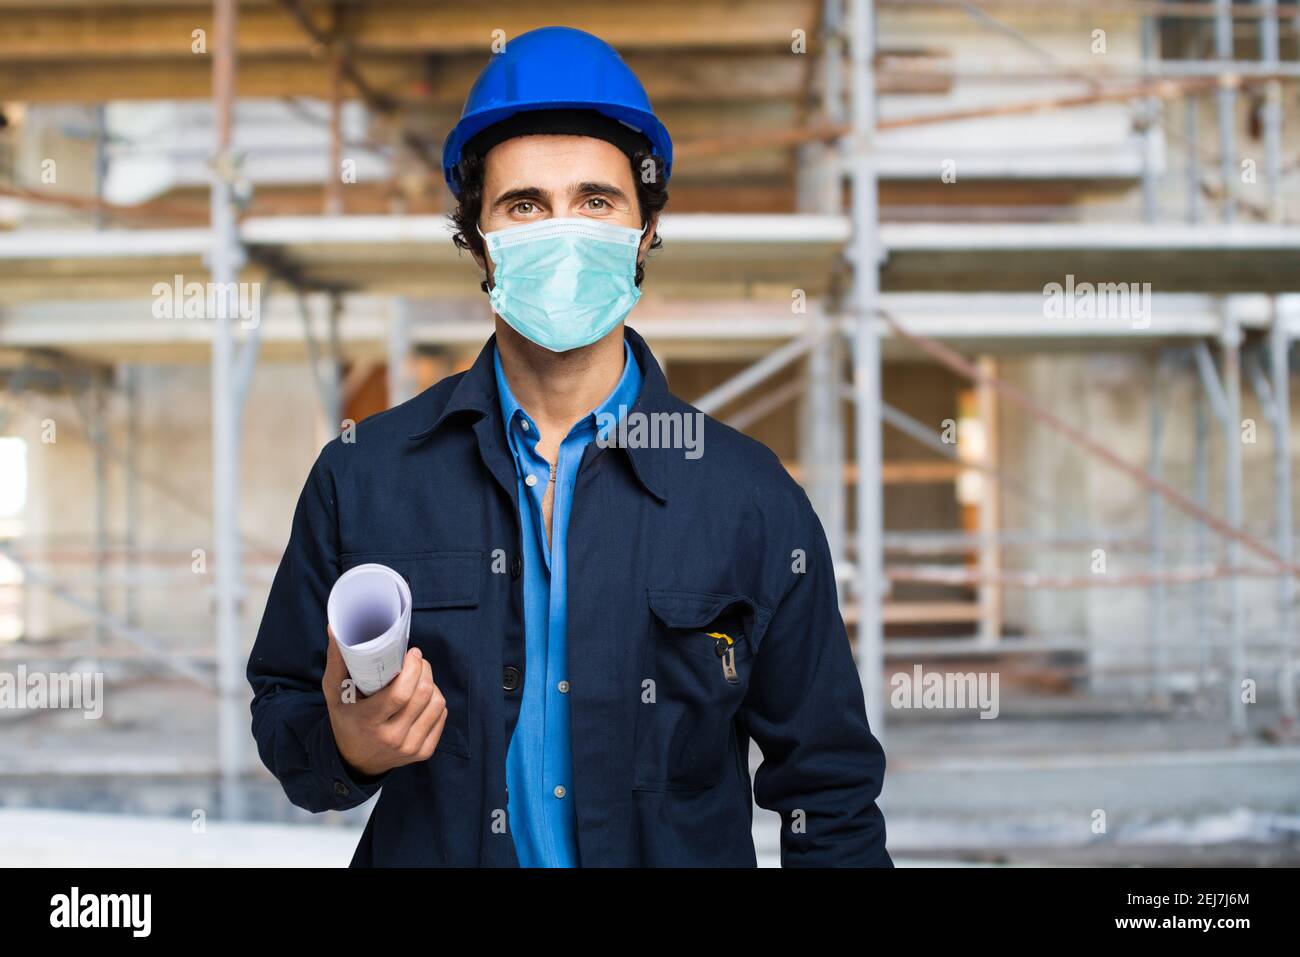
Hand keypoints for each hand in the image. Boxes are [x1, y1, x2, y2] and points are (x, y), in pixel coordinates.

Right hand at [322, 626, 446, 778]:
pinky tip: (423, 696)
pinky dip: (436, 702)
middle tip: (417, 660)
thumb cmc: (345, 717)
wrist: (354, 760)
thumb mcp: (334, 692)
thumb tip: (335, 627)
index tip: (412, 653)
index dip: (413, 669)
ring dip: (432, 684)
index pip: (401, 694)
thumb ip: (337, 660)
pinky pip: (441, 717)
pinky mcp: (423, 753)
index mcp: (369, 722)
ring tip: (419, 677)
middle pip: (423, 695)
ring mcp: (409, 748)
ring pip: (437, 704)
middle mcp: (391, 738)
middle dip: (424, 670)